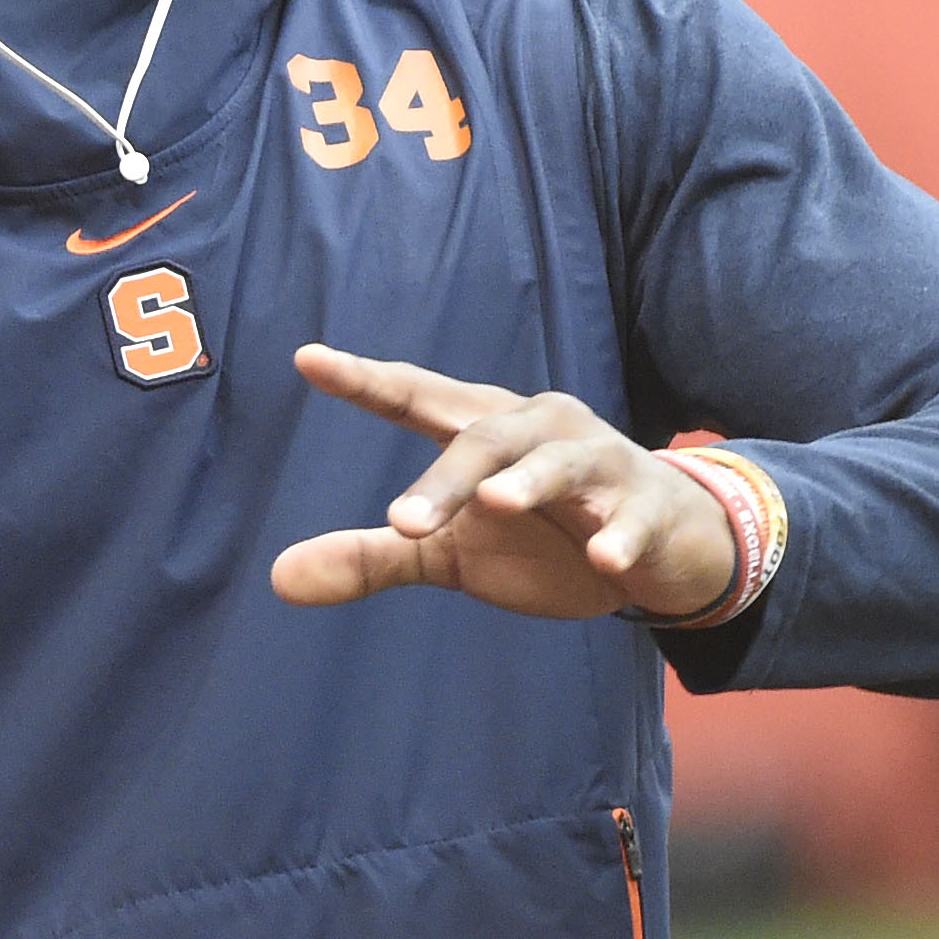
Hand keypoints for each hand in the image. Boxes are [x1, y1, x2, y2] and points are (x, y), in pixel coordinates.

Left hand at [266, 347, 737, 623]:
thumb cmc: (544, 534)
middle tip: (403, 521)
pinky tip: (604, 558)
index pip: (415, 398)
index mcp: (485, 430)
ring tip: (497, 503)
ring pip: (556, 465)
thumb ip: (376, 554)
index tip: (308, 359)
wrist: (661, 548)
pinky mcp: (645, 508)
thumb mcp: (455, 552)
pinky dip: (616, 535)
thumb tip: (278, 580)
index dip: (364, 379)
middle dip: (444, 480)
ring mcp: (596, 463)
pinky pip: (629, 519)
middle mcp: (538, 429)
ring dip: (528, 483)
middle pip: (482, 440)